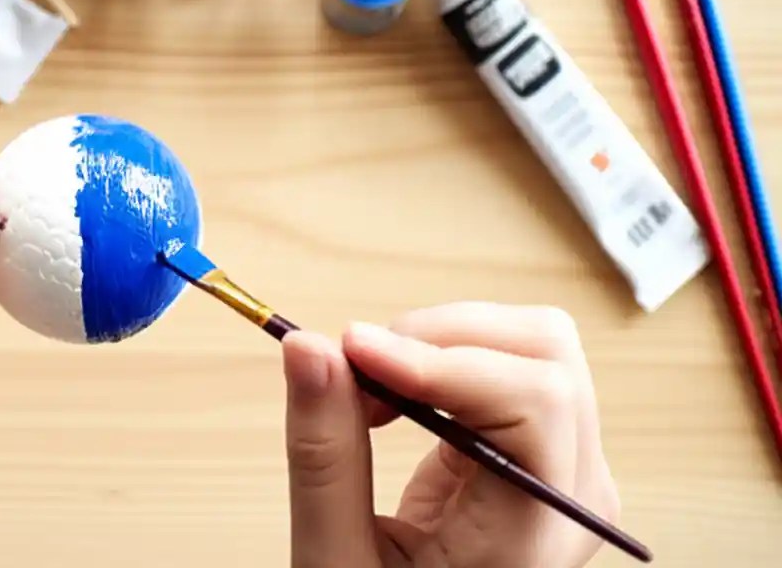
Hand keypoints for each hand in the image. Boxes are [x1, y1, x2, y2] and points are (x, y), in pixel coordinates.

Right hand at [282, 303, 620, 567]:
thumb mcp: (338, 560)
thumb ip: (325, 456)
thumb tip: (307, 347)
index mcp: (535, 535)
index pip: (536, 400)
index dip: (444, 357)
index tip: (355, 350)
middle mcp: (574, 492)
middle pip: (544, 354)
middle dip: (439, 336)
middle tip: (356, 368)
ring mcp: (567, 466)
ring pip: (531, 344)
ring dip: (439, 340)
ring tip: (370, 387)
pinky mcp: (540, 448)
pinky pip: (508, 365)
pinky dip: (440, 359)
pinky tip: (390, 401)